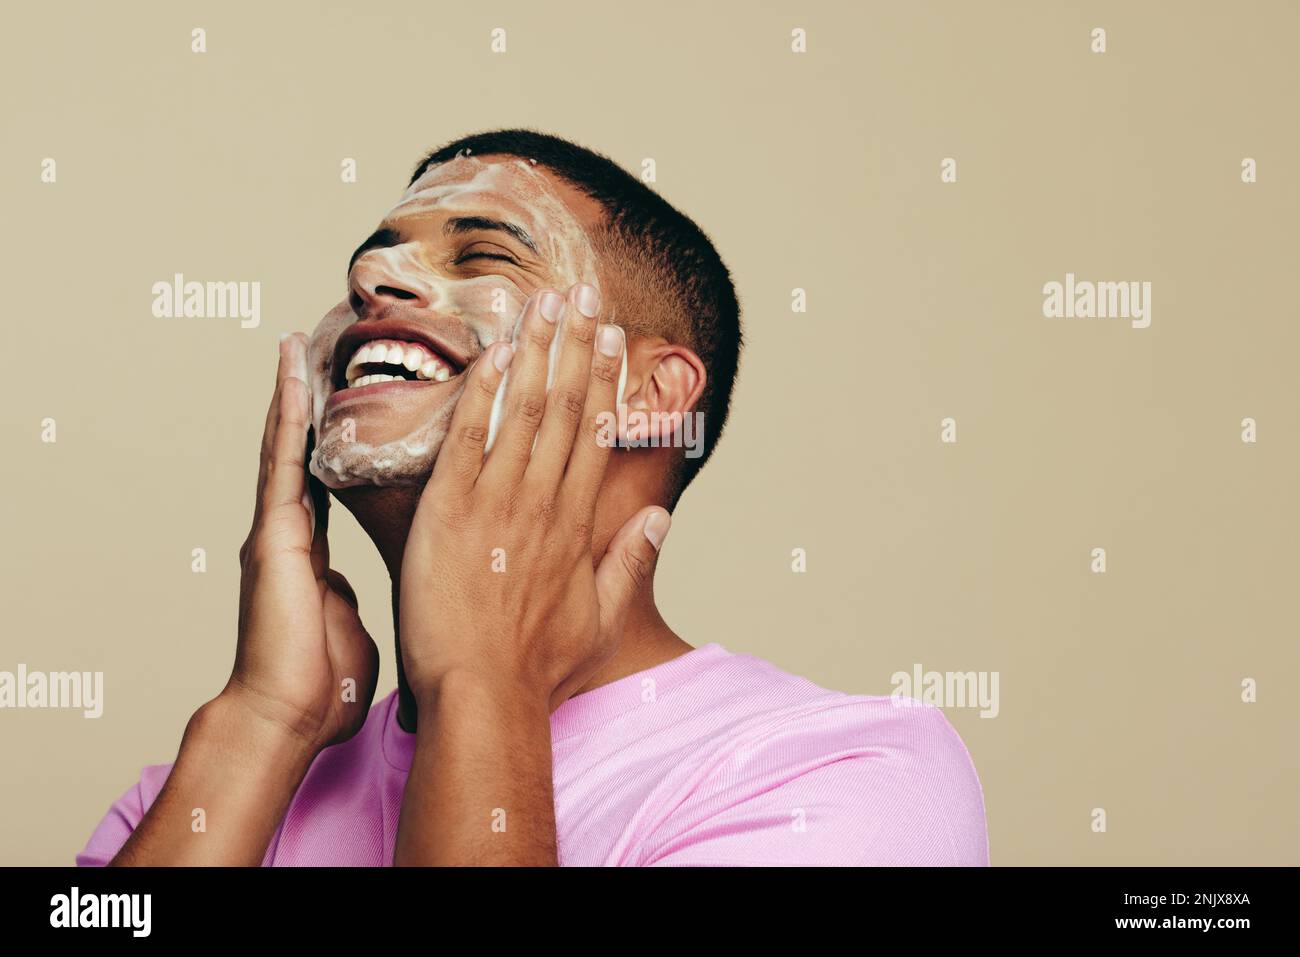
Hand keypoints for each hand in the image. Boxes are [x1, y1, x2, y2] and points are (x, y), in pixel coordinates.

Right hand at [225, 332, 379, 751]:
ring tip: (296, 344)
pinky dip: (287, 416)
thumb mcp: (349, 623)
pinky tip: (291, 376)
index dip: (331, 442)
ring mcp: (276, 531)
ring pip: (287, 446)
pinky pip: (282, 461)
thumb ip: (351, 595)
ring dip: (291, 393)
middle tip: (313, 349)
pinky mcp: (273, 534)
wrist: (285, 715)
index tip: (343, 402)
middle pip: (300, 452)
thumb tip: (363, 584)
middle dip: (305, 402)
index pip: (326, 481)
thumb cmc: (318, 686)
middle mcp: (289, 533)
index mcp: (310, 554)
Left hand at [398, 283, 670, 711]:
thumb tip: (660, 517)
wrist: (482, 694)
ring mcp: (496, 503)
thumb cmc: (538, 668)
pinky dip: (483, 393)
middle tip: (582, 293)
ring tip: (545, 302)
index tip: (609, 336)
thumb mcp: (602, 619)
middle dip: (575, 345)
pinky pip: (469, 439)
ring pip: (523, 411)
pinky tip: (494, 352)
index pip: (595, 435)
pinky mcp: (450, 511)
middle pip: (567, 408)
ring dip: (536, 351)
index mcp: (576, 525)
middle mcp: (542, 502)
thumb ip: (631, 562)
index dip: (604, 380)